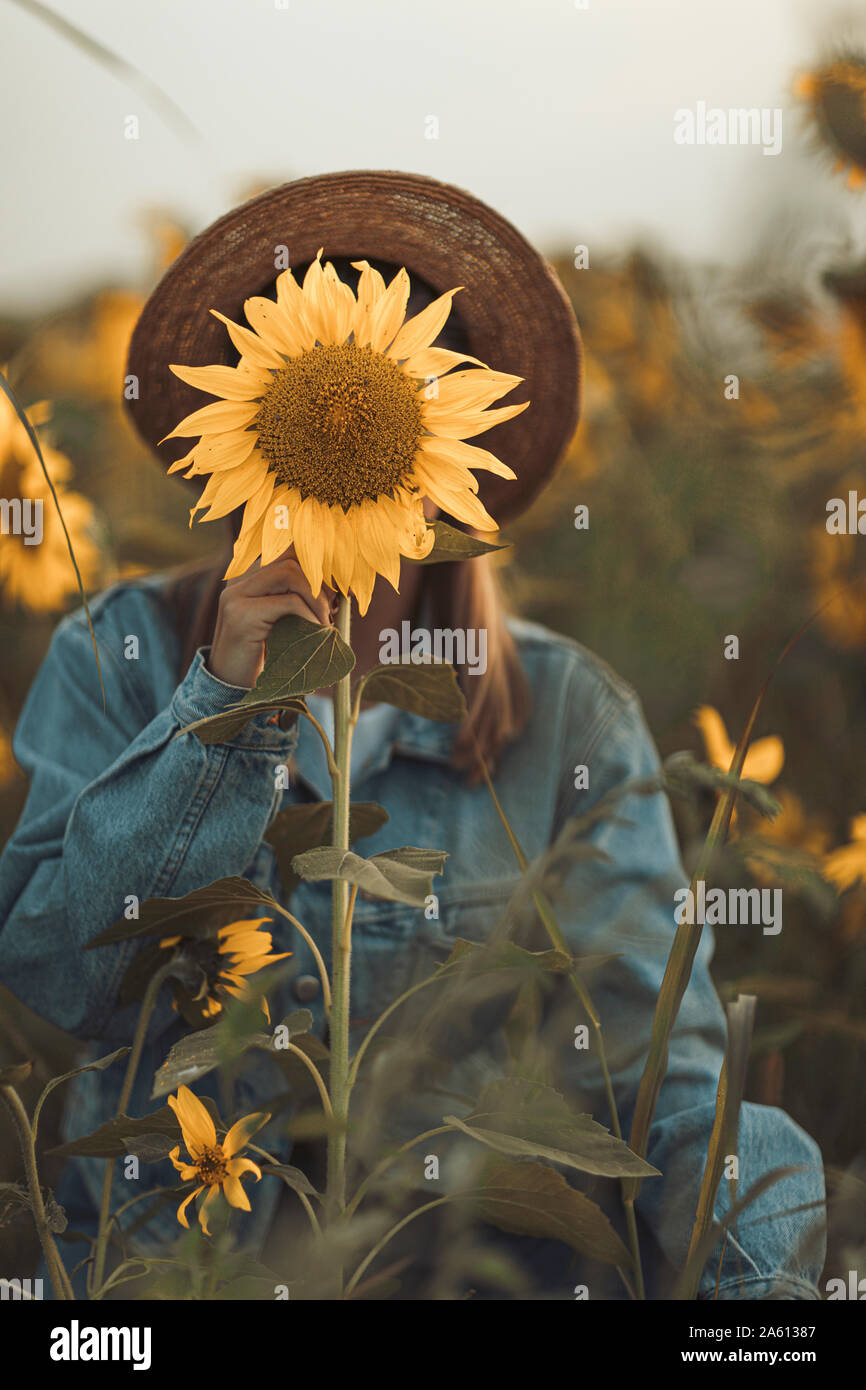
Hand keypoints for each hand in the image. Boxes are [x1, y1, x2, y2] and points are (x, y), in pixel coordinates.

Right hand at [208, 551, 333, 688]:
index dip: (314, 564)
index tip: (333, 590)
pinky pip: (288, 603)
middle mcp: (239, 580)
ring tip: (324, 624)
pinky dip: (310, 616)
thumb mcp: (282, 620)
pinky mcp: (242, 615)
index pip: (286, 550)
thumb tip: (335, 585)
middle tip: (331, 612)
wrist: (233, 687)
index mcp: (248, 576)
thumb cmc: (264, 654)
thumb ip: (296, 598)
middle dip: (318, 583)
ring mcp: (236, 595)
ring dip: (316, 598)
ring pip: (289, 573)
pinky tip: (316, 632)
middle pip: (290, 558)